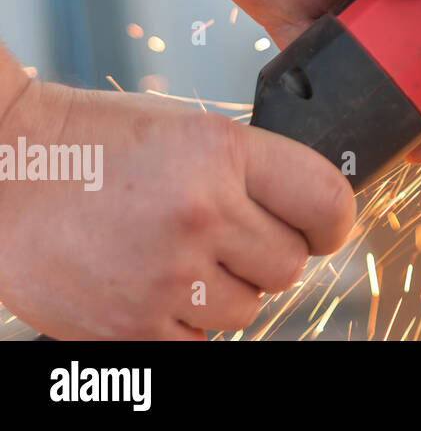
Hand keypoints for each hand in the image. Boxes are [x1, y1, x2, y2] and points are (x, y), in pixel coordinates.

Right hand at [0, 54, 354, 338]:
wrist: (1, 170)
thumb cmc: (97, 144)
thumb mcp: (189, 130)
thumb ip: (252, 171)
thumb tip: (310, 214)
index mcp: (222, 153)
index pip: (325, 201)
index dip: (335, 221)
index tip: (327, 227)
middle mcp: (200, 213)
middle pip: (290, 265)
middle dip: (271, 254)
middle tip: (231, 235)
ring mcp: (165, 275)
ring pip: (248, 309)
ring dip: (226, 289)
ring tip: (179, 255)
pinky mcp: (129, 327)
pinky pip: (198, 341)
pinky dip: (185, 321)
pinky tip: (152, 282)